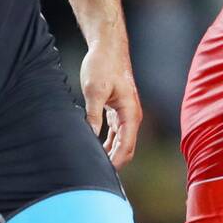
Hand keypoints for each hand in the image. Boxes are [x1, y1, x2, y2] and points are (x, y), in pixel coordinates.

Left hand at [81, 36, 141, 168]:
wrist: (108, 47)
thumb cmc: (103, 65)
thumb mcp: (94, 91)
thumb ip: (93, 116)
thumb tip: (90, 138)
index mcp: (131, 113)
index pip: (127, 146)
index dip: (115, 163)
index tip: (102, 174)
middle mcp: (132, 116)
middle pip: (127, 149)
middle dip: (114, 163)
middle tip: (95, 175)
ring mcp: (126, 114)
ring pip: (121, 142)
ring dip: (111, 154)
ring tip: (94, 166)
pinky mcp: (118, 111)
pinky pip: (116, 134)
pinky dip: (108, 144)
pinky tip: (95, 150)